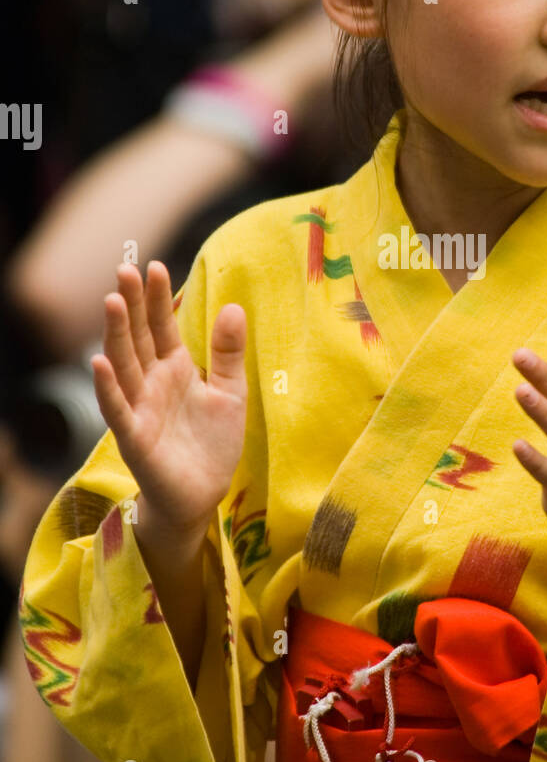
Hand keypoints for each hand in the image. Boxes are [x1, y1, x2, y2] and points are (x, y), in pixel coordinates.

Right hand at [91, 261, 246, 539]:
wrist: (203, 495)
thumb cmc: (212, 443)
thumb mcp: (230, 392)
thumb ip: (228, 352)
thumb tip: (233, 306)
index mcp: (174, 368)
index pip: (162, 325)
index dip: (158, 298)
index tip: (155, 266)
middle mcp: (151, 382)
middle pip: (138, 337)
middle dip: (132, 304)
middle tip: (125, 268)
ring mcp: (139, 408)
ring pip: (123, 364)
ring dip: (115, 333)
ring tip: (112, 300)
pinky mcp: (134, 438)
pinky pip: (116, 409)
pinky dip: (107, 387)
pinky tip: (98, 362)